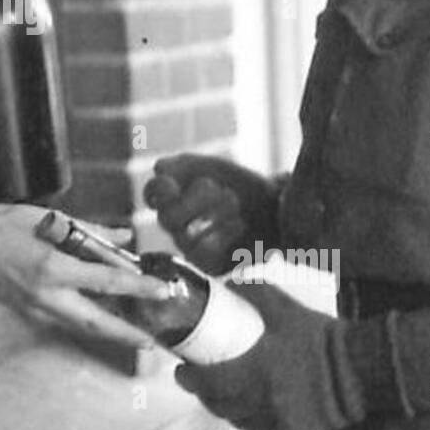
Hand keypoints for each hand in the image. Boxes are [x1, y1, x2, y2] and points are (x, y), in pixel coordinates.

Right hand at [0, 193, 167, 349]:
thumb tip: (126, 239)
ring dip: (109, 331)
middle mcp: (46, 296)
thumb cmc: (8, 224)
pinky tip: (102, 319)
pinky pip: (65, 321)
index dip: (139, 287)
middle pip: (98, 324)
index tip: (162, 291)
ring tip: (135, 333)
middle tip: (153, 340)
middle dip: (128, 335)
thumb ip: (93, 233)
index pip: (108, 282)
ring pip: (81, 327)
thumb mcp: (53, 221)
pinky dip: (86, 322)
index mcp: (54, 268)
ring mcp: (36, 309)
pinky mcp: (29, 314)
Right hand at [143, 154, 279, 274]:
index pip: (151, 195)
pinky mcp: (208, 264)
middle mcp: (177, 224)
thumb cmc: (242, 185)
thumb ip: (184, 165)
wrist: (277, 208)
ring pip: (184, 238)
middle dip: (194, 200)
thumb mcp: (214, 167)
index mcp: (173, 198)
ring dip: (212, 214)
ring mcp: (190, 245)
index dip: (159, 190)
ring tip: (234, 203)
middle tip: (216, 188)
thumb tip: (159, 168)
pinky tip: (239, 224)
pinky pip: (203, 254)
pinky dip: (223, 233)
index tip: (173, 184)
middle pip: (167, 218)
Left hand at [172, 268, 360, 429]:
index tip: (180, 370)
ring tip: (219, 394)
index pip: (208, 382)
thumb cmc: (320, 336)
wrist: (360, 368)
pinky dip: (247, 422)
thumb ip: (255, 292)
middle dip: (203, 393)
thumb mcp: (285, 307)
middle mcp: (262, 400)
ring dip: (224, 409)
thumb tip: (231, 284)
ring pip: (237, 421)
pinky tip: (244, 411)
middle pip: (219, 405)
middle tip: (196, 380)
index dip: (188, 379)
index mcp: (256, 370)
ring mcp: (277, 420)